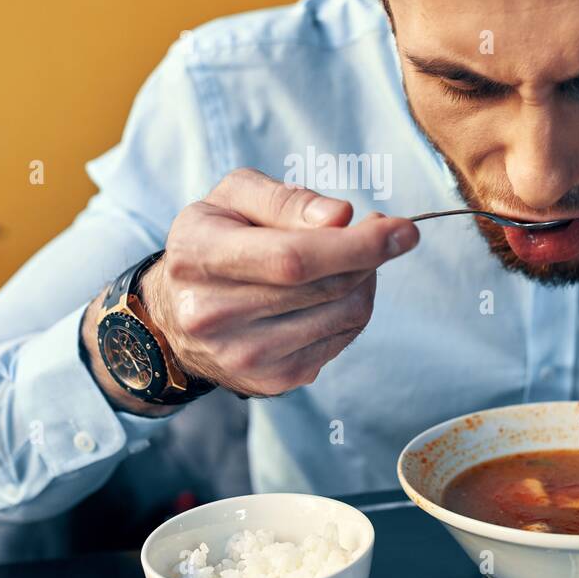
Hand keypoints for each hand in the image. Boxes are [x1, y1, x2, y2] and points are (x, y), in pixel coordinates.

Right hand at [142, 168, 418, 396]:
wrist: (176, 313)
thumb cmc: (214, 240)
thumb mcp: (233, 197)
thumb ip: (286, 199)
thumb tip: (340, 217)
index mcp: (200, 257)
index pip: (293, 258)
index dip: (356, 245)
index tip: (402, 229)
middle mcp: (214, 315)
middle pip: (325, 288)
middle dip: (370, 256)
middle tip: (382, 231)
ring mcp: (244, 356)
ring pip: (343, 315)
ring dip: (365, 281)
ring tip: (350, 258)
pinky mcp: (273, 380)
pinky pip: (341, 340)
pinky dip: (352, 309)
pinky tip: (334, 291)